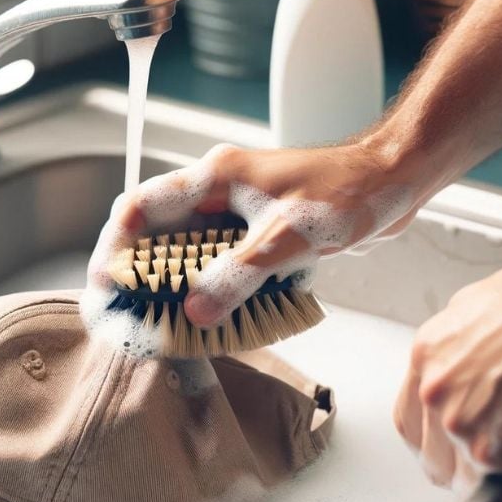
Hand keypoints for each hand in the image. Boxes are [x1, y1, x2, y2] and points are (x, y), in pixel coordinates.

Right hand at [87, 141, 423, 327]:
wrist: (394, 179)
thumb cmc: (349, 191)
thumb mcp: (288, 237)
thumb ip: (239, 274)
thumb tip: (196, 309)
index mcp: (216, 178)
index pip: (143, 206)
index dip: (117, 246)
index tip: (107, 285)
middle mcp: (221, 191)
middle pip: (161, 233)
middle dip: (142, 274)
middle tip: (132, 315)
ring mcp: (242, 211)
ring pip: (191, 251)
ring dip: (179, 285)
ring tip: (166, 323)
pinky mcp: (263, 230)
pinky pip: (224, 261)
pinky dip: (215, 287)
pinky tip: (217, 315)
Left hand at [394, 264, 501, 486]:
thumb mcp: (474, 305)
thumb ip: (458, 343)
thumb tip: (465, 355)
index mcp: (426, 356)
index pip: (410, 415)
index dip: (427, 437)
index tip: (439, 447)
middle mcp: (433, 392)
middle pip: (429, 449)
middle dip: (449, 461)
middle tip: (472, 465)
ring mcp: (458, 425)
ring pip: (460, 469)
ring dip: (480, 470)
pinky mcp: (490, 451)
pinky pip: (496, 476)